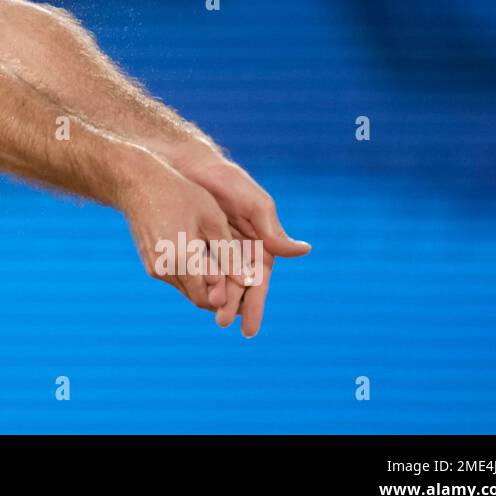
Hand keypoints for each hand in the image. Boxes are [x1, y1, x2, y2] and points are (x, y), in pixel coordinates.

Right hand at [117, 145, 254, 322]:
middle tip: (237, 278)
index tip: (243, 286)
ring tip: (221, 262)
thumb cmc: (179, 195)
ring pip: (186, 288)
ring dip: (204, 283)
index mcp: (182, 260)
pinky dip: (191, 273)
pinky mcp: (150, 262)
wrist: (138, 184)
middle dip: (218, 293)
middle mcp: (164, 270)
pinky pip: (175, 277)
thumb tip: (246, 281)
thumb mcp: (212, 220)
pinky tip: (201, 253)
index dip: (229, 298)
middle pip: (198, 297)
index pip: (209, 299)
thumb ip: (228, 253)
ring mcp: (154, 268)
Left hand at [154, 138, 311, 336]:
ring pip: (215, 282)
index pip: (257, 285)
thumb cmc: (229, 182)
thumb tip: (305, 251)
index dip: (254, 306)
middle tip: (222, 322)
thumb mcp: (255, 205)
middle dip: (231, 306)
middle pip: (236, 289)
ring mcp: (212, 252)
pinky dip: (194, 282)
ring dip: (212, 298)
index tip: (249, 329)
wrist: (192, 167)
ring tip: (208, 312)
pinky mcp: (190, 247)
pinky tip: (189, 293)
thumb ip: (273, 231)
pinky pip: (195, 270)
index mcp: (257, 248)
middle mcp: (236, 255)